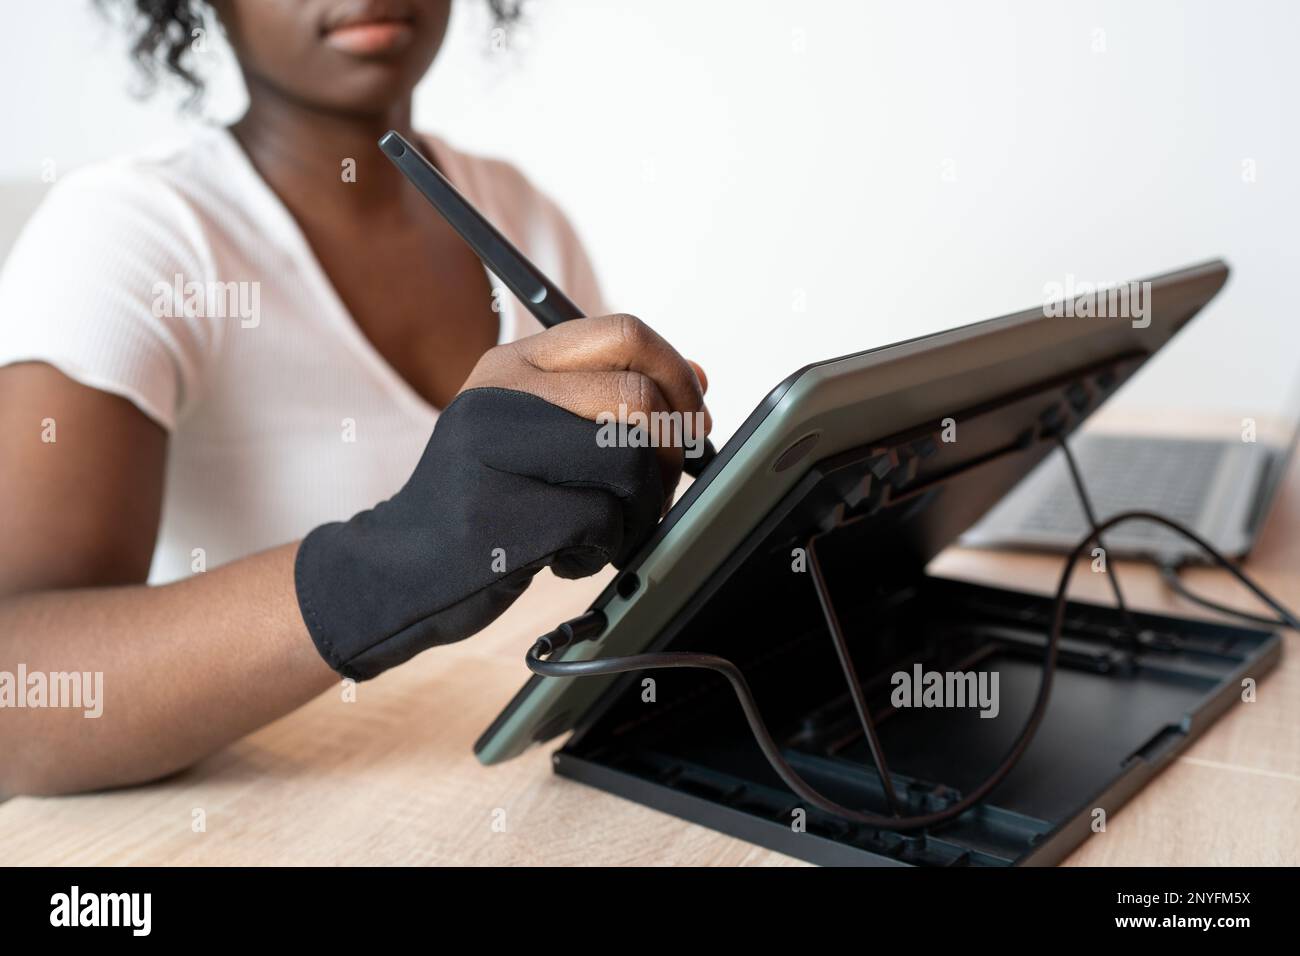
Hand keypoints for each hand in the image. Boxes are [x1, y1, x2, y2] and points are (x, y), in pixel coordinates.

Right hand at [294, 314, 710, 678]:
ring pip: (629, 462)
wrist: (396, 568)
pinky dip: (601, 550)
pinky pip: (601, 521)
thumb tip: (700, 377)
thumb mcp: (535, 431)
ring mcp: (494, 449)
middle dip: (670, 454)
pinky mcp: (499, 511)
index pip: (627, 332)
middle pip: (640, 397)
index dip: (678, 377)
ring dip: (639, 511)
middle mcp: (503, 391)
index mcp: (514, 360)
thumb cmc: (481, 499)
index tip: (689, 421)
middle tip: (654, 490)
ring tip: (602, 530)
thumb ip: (608, 399)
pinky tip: (565, 555)